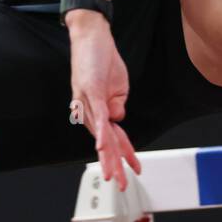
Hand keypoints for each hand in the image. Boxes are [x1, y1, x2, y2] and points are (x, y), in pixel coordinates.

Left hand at [67, 10, 140, 188]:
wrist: (93, 37)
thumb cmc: (103, 61)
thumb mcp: (117, 88)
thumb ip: (117, 106)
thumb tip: (117, 120)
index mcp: (97, 111)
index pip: (113, 139)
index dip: (124, 156)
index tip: (133, 171)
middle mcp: (88, 110)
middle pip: (105, 143)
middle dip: (114, 165)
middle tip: (121, 184)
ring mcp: (87, 101)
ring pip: (101, 134)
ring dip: (108, 155)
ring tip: (114, 173)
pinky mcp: (90, 91)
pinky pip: (97, 115)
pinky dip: (102, 131)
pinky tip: (104, 146)